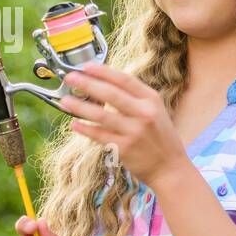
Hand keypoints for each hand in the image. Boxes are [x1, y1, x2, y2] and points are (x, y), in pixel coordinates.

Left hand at [58, 62, 187, 188]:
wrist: (170, 168)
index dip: (103, 71)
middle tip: (70, 78)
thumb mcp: (156, 111)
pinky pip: (98, 135)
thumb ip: (135, 98)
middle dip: (87, 84)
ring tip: (65, 101)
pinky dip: (84, 129)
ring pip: (100, 115)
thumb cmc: (160, 138)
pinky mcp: (124, 148)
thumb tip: (105, 84)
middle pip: (110, 94)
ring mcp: (134, 131)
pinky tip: (74, 124)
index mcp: (152, 100)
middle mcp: (144, 114)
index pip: (124, 80)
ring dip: (79, 107)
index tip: (86, 66)